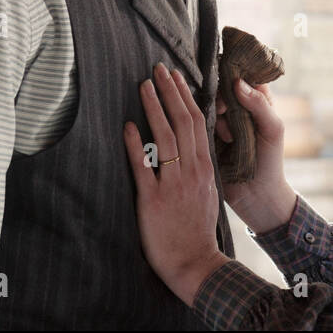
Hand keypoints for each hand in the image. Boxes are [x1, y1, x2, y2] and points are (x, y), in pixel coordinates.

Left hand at [123, 63, 229, 306]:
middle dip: (170, 93)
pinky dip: (136, 146)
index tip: (175, 76)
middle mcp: (192, 171)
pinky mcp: (154, 201)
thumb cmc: (196, 229)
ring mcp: (173, 185)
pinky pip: (144, 168)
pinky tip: (127, 127)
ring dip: (154, 109)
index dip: (185, 96)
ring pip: (166, 138)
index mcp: (204, 168)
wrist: (196, 264)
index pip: (197, 122)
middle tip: (157, 69)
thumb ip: (198, 167)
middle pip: (183, 123)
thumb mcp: (206, 192)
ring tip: (144, 86)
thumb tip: (189, 144)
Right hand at [214, 77, 296, 234]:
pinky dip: (200, 127)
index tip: (230, 88)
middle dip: (222, 100)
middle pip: (220, 87)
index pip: (242, 74)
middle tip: (224, 113)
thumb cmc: (270, 161)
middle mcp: (237, 106)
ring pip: (207, 103)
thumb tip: (237, 82)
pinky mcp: (206, 134)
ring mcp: (220, 120)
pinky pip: (197, 122)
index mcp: (256, 99)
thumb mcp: (272, 130)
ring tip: (228, 138)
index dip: (233, 76)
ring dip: (216, 118)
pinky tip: (213, 139)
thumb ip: (259, 105)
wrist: (254, 195)